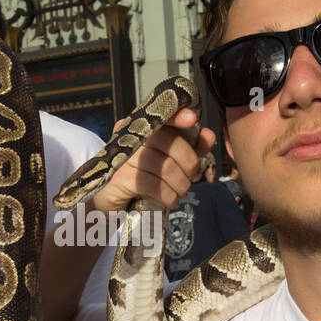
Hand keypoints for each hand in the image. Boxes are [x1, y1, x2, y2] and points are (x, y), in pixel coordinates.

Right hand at [88, 108, 216, 214]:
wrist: (112, 204)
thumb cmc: (144, 180)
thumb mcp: (170, 162)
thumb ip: (190, 148)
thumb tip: (209, 135)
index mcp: (142, 128)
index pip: (160, 115)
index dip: (177, 116)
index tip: (192, 120)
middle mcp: (130, 137)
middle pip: (168, 140)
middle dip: (189, 162)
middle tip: (194, 177)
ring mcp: (123, 158)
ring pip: (164, 166)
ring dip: (182, 183)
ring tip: (182, 191)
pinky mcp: (120, 178)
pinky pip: (153, 184)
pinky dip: (169, 195)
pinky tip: (172, 201)